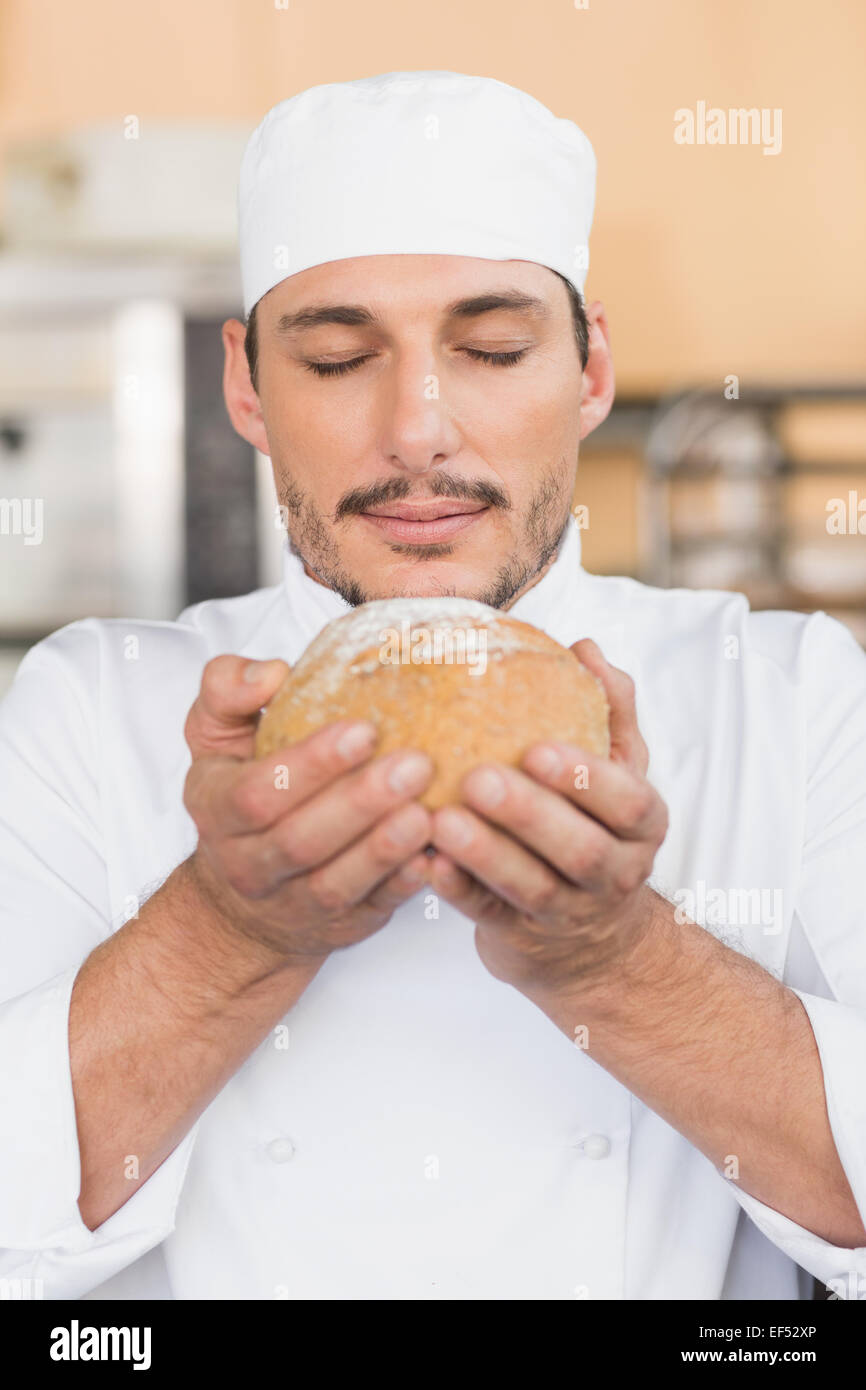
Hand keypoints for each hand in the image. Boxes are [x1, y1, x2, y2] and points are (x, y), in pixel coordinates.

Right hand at [182, 655, 433, 969]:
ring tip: (427, 812)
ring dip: (383, 849)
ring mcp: (293, 903)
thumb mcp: (218, 737)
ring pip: (335, 884)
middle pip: (300, 839)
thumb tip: (271, 674)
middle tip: (416, 764)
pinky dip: (402, 886)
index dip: (310, 765)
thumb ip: (229, 691)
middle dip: (360, 802)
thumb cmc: (243, 794)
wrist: (242, 902)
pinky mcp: (338, 927)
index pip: (256, 793)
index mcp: (217, 808)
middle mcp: (248, 863)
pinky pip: (371, 911)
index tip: (364, 729)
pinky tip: (433, 857)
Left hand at [426, 639, 668, 993]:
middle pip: (579, 850)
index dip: (586, 779)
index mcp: (642, 824)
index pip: (628, 803)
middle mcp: (614, 873)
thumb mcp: (619, 771)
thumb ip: (610, 710)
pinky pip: (487, 916)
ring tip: (442, 821)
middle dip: (529, 815)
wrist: (590, 937)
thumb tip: (584, 648)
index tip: (537, 749)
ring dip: (486, 854)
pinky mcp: (520, 935)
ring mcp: (568, 911)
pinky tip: (425, 863)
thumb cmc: (596, 826)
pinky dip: (457, 890)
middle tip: (478, 779)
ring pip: (531, 887)